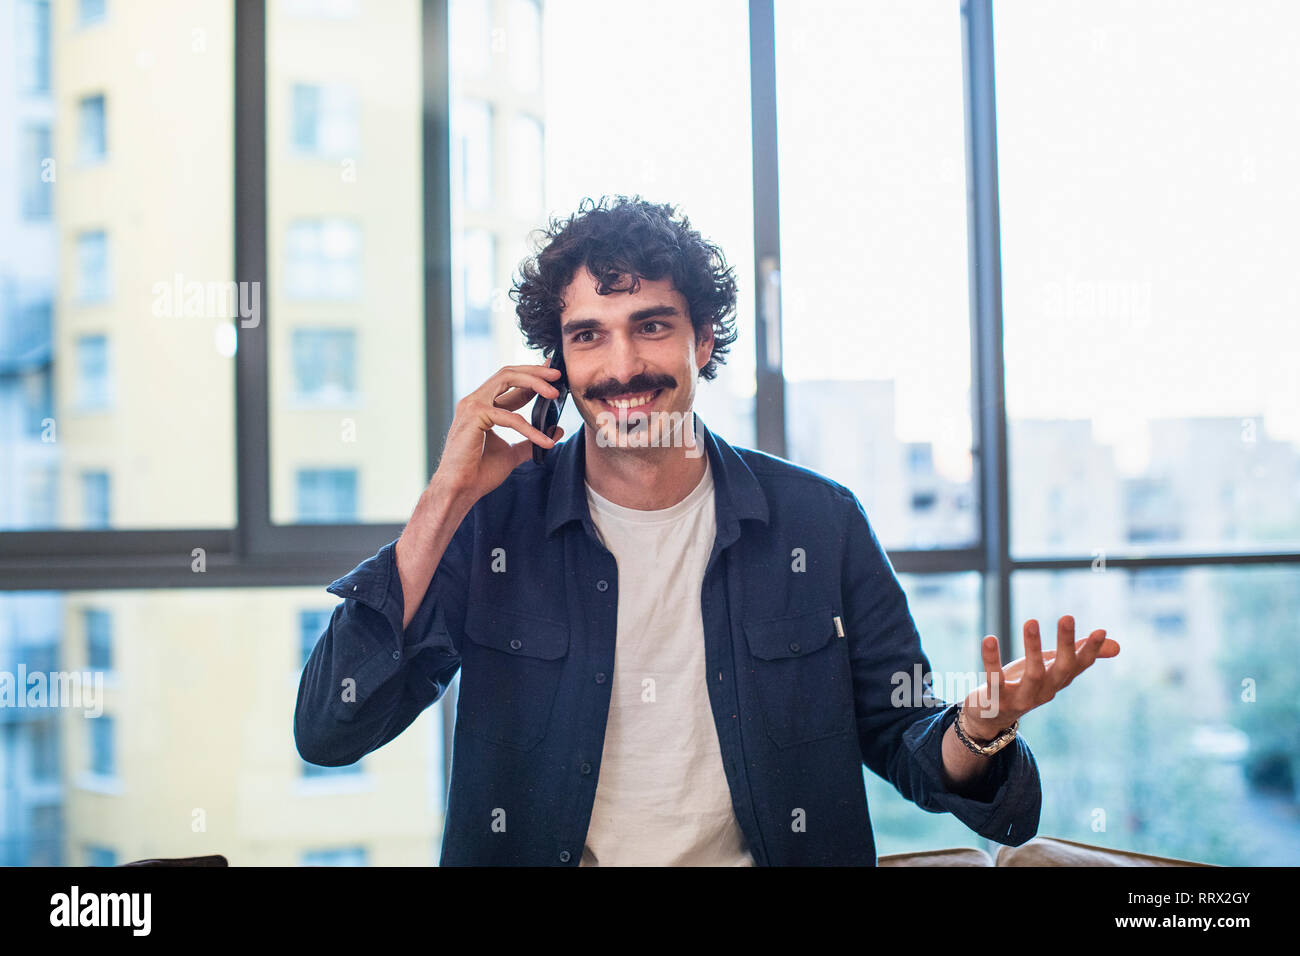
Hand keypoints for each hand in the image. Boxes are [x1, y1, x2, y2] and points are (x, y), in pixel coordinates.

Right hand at [433, 363, 565, 505]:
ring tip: (554, 393)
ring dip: (534, 383)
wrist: (460, 489)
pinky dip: (530, 429)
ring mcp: (472, 405)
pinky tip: (545, 441)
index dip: (532, 377)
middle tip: (557, 375)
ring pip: (507, 380)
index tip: (553, 376)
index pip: (509, 383)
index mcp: (481, 406)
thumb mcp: (512, 453)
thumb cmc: (479, 473)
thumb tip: (556, 430)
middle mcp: (475, 400)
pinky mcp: (474, 415)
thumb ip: (531, 441)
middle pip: (508, 373)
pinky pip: (510, 417)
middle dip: (534, 371)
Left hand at [960, 615, 1120, 738]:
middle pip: (1061, 669)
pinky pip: (994, 679)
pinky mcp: (996, 700)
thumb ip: (1079, 655)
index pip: (1079, 665)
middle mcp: (1045, 691)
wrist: (990, 719)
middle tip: (1067, 616)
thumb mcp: (1051, 668)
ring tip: (1031, 621)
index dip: (1091, 650)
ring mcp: (1021, 698)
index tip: (1100, 630)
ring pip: (1033, 675)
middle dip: (1066, 644)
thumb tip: (1117, 645)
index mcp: (1057, 681)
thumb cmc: (1024, 685)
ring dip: (1033, 648)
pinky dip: (992, 659)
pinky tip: (989, 638)